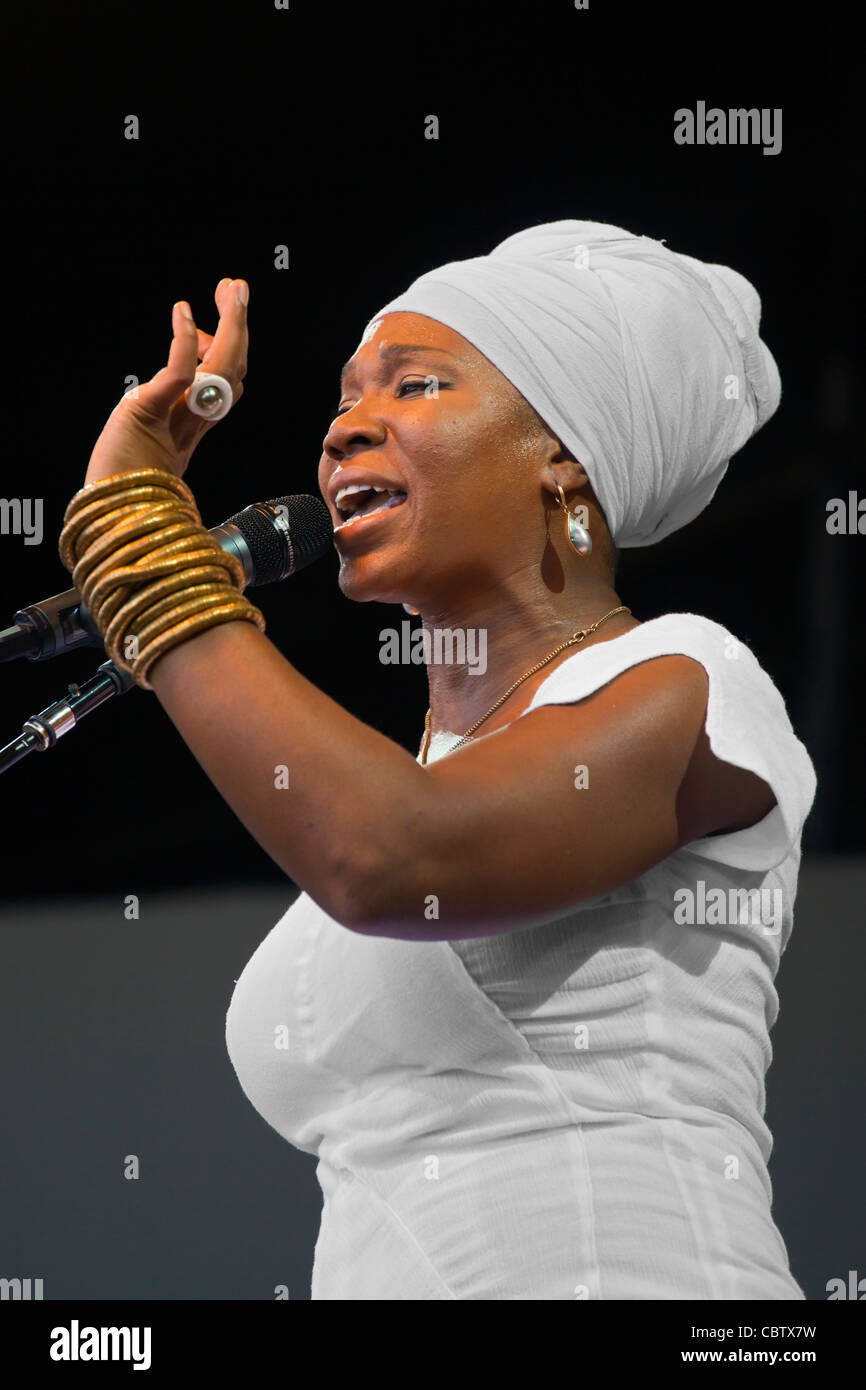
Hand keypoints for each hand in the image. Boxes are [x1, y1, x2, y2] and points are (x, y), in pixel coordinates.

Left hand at [83, 277, 248, 487]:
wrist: (115, 520)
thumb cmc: (122, 486)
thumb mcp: (145, 431)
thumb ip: (165, 403)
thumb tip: (181, 373)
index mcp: (193, 427)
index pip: (226, 381)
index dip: (234, 345)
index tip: (230, 307)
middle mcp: (193, 421)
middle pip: (232, 369)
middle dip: (238, 325)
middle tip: (236, 286)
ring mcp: (178, 418)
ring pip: (220, 369)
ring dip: (229, 325)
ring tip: (228, 291)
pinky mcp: (154, 413)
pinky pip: (179, 374)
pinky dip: (184, 343)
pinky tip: (182, 312)